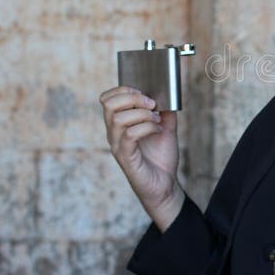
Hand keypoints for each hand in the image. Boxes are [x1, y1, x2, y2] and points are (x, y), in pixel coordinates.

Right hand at [99, 86, 184, 231]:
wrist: (165, 184)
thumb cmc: (161, 158)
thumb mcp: (165, 128)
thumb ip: (164, 111)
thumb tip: (167, 95)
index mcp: (119, 124)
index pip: (107, 99)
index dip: (124, 89)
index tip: (144, 92)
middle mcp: (113, 133)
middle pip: (109, 104)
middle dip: (133, 97)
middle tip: (152, 104)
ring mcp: (117, 145)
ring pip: (119, 118)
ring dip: (143, 114)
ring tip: (157, 120)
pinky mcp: (125, 157)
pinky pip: (130, 135)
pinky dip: (147, 127)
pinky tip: (158, 130)